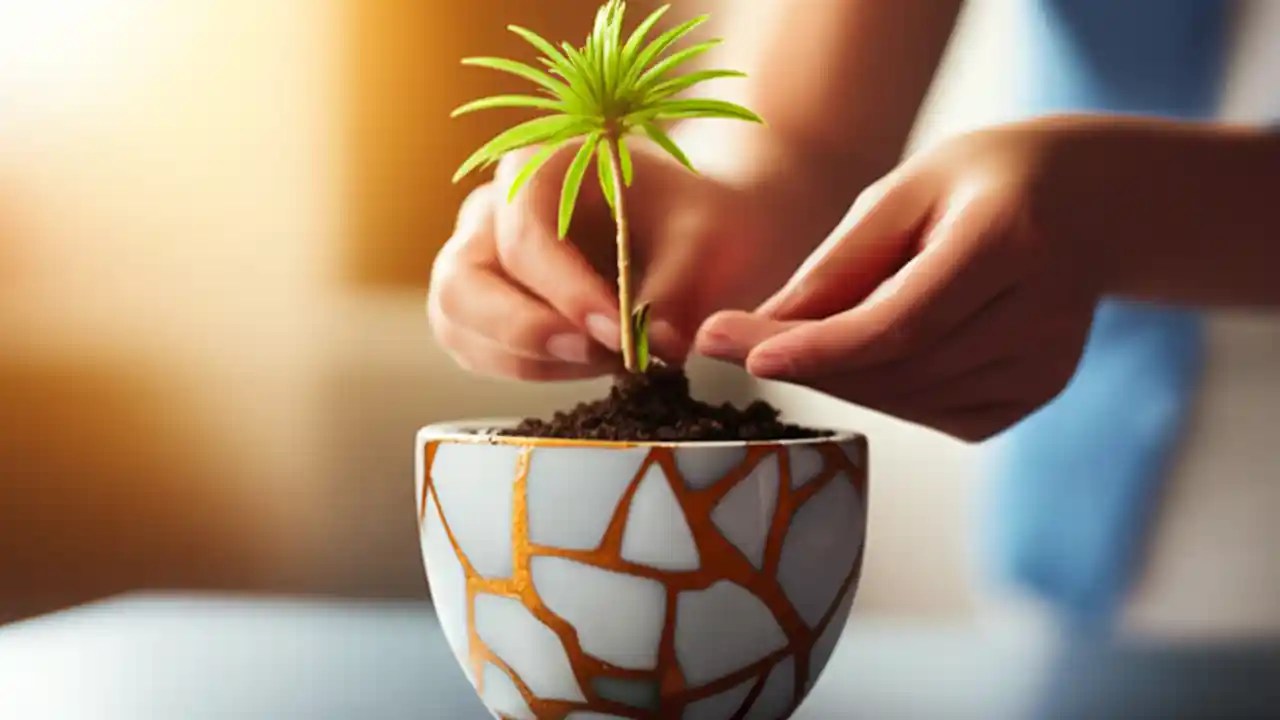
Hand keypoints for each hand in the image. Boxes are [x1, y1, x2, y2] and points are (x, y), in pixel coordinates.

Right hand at [428, 136, 848, 380]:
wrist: (703, 230)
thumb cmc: (704, 221)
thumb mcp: (709, 242)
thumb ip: (675, 290)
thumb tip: (654, 345)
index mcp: (542, 165)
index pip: (525, 239)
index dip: (567, 296)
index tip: (625, 336)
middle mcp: (494, 208)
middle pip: (462, 284)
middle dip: (527, 334)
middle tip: (605, 359)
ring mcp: (481, 257)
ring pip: (456, 322)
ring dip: (528, 361)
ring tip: (613, 361)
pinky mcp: (488, 305)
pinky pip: (477, 348)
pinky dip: (529, 370)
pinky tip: (594, 364)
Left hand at [697, 123, 1102, 440]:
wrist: (1092, 202)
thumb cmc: (980, 183)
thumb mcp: (905, 191)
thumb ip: (838, 263)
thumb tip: (764, 329)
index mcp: (1007, 241)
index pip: (900, 320)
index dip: (817, 347)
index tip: (738, 348)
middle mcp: (1040, 314)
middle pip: (897, 368)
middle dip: (805, 360)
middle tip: (730, 340)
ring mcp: (1045, 365)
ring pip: (907, 399)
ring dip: (837, 376)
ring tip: (799, 335)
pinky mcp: (1034, 394)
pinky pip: (932, 411)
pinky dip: (881, 388)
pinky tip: (866, 352)